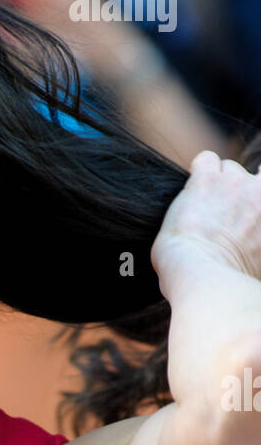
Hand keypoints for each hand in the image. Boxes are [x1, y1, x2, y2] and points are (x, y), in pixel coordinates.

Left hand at [151, 151, 260, 296]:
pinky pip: (205, 160)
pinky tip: (191, 192)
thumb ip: (256, 243)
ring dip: (217, 185)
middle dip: (241, 192)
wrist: (207, 281)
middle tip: (224, 216)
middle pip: (256, 177)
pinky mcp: (207, 180)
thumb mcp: (260, 265)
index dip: (254, 199)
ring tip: (203, 210)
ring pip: (229, 169)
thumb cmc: (234, 285)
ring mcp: (237, 183)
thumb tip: (249, 240)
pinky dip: (198, 172)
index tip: (245, 212)